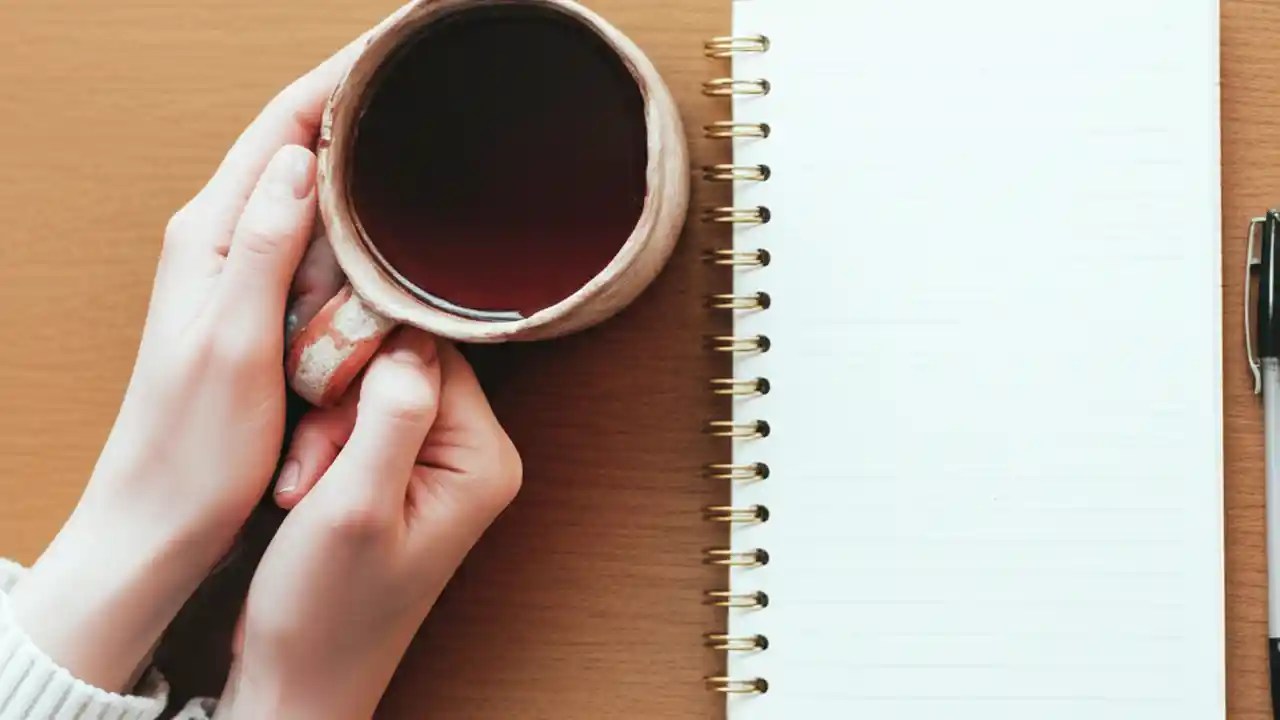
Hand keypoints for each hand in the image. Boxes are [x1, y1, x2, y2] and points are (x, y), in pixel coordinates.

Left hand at [8, 37, 366, 691]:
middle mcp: (221, 240)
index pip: (282, 128)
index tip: (398, 46)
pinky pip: (314, 242)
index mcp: (209, 236)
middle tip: (423, 75)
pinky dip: (352, 217)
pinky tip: (388, 214)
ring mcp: (240, 272)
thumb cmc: (194, 447)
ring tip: (419, 125)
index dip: (340, 78)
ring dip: (357, 156)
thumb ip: (263, 245)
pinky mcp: (259, 306)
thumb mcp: (233, 343)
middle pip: (297, 145)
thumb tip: (305, 158)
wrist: (161, 521)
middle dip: (356, 102)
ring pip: (309, 192)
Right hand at [218, 330, 520, 718]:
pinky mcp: (398, 478)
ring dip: (321, 432)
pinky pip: (356, 425)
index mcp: (483, 459)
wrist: (297, 680)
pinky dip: (318, 449)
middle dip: (339, 405)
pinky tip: (303, 494)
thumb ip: (391, 414)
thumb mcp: (356, 504)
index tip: (317, 396)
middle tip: (311, 470)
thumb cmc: (326, 609)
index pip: (433, 352)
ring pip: (369, 394)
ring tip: (304, 492)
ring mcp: (435, 467)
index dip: (368, 358)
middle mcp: (472, 456)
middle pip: (402, 368)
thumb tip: (407, 336)